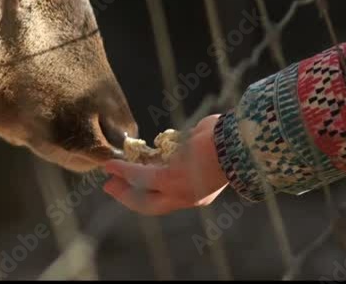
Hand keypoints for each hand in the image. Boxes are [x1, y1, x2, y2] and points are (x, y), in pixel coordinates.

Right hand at [102, 114, 228, 214]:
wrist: (237, 140)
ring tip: (108, 170)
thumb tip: (170, 146)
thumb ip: (184, 154)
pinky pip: (141, 176)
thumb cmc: (224, 140)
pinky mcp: (171, 179)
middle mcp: (187, 198)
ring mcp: (179, 191)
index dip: (144, 195)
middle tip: (110, 186)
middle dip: (127, 196)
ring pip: (142, 190)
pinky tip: (113, 164)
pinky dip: (124, 171)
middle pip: (149, 204)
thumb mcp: (201, 149)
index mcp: (197, 194)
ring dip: (122, 181)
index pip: (166, 200)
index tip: (127, 187)